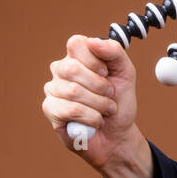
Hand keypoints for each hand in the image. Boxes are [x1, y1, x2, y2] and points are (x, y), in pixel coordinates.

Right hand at [42, 35, 138, 168]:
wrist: (118, 135)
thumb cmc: (119, 103)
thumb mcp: (126, 74)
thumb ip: (115, 52)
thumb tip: (94, 42)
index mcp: (77, 56)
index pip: (76, 44)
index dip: (95, 61)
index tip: (107, 75)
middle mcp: (61, 70)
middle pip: (72, 68)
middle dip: (100, 87)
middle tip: (110, 96)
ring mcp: (53, 89)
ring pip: (73, 91)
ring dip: (99, 105)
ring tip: (105, 111)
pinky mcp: (50, 109)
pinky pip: (70, 110)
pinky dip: (91, 118)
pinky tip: (95, 121)